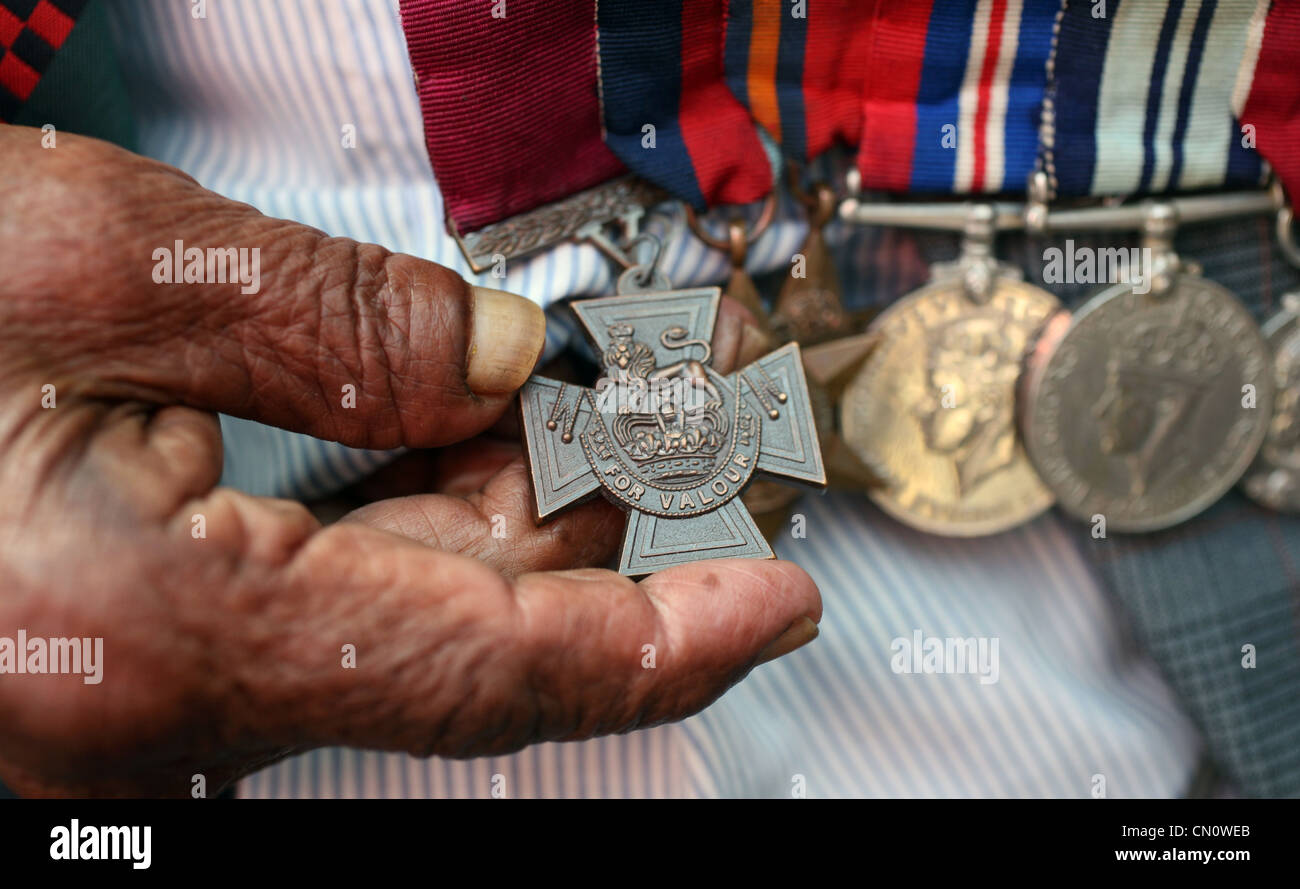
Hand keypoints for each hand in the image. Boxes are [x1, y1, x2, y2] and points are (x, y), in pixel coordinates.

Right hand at [0, 126, 820, 796]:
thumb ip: (333, 321)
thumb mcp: (84, 264)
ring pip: (406, 604)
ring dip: (516, 492)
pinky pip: (324, 591)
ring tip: (608, 384)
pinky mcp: (128, 647)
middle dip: (604, 504)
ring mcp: (141, 692)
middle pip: (474, 625)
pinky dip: (413, 505)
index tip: (775, 600)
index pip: (495, 666)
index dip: (666, 635)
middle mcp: (155, 709)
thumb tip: (508, 358)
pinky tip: (463, 419)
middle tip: (698, 397)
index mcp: (155, 643)